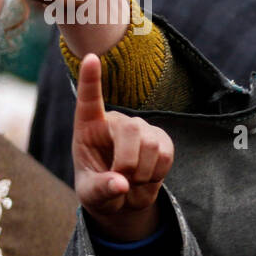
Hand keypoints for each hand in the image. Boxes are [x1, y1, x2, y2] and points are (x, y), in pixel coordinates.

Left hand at [73, 53, 172, 241]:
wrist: (124, 198)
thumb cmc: (99, 190)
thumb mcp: (91, 195)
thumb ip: (102, 189)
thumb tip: (122, 184)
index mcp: (88, 128)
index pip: (89, 100)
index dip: (90, 80)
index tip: (91, 57)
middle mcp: (115, 122)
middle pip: (131, 129)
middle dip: (129, 162)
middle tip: (123, 183)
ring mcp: (141, 128)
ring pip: (152, 143)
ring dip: (143, 172)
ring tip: (133, 181)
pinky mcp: (162, 139)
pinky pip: (166, 153)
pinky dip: (158, 172)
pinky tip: (148, 177)